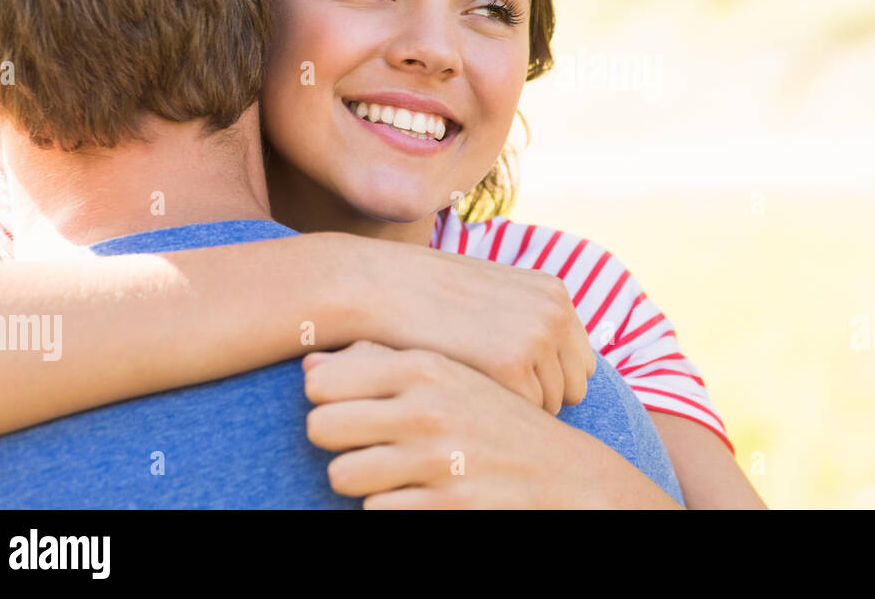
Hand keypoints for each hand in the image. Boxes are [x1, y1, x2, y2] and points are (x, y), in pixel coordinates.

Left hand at [303, 341, 680, 508]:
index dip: (326, 399)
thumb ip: (382, 363)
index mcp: (424, 368)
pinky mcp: (449, 505)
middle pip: (320, 428)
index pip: (322, 381)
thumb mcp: (449, 375)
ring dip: (361, 480)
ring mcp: (438, 458)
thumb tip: (310, 364)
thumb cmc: (493, 417)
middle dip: (337, 442)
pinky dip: (392, 506)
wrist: (564, 471)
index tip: (346, 404)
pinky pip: (376, 511)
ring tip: (391, 471)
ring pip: (342, 475)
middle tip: (364, 443)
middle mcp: (428, 408)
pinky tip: (420, 494)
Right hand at [349, 238, 597, 415]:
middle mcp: (554, 312)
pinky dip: (497, 414)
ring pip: (551, 406)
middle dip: (541, 396)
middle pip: (574, 387)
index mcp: (554, 293)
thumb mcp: (491, 294)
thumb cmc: (428, 297)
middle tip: (494, 395)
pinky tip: (468, 398)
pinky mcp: (513, 366)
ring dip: (517, 408)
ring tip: (477, 393)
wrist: (382, 288)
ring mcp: (537, 338)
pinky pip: (524, 414)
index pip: (580, 361)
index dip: (549, 377)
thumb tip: (550, 360)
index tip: (513, 383)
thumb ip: (527, 319)